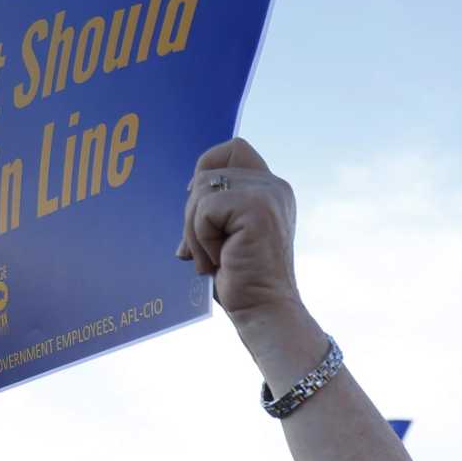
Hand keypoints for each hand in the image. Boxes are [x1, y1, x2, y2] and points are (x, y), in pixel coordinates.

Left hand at [176, 138, 298, 322]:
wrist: (263, 311)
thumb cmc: (242, 280)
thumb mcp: (224, 234)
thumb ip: (213, 208)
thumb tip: (186, 191)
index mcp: (270, 189)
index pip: (234, 149)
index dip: (208, 167)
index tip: (202, 206)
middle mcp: (274, 186)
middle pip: (208, 171)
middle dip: (193, 212)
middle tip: (205, 249)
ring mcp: (268, 195)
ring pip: (202, 189)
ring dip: (195, 230)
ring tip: (212, 258)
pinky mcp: (257, 208)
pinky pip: (205, 209)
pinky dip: (201, 238)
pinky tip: (220, 260)